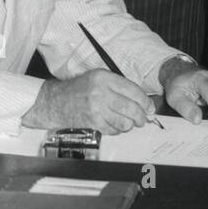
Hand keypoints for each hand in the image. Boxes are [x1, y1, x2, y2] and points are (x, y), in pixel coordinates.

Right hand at [22, 70, 155, 133]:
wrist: (57, 102)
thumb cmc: (81, 89)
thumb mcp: (99, 78)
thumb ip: (120, 86)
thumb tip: (144, 102)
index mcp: (104, 78)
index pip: (133, 91)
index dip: (145, 102)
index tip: (150, 107)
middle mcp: (100, 93)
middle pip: (131, 109)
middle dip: (141, 117)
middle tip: (143, 119)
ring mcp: (96, 110)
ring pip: (125, 123)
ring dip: (130, 125)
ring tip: (128, 122)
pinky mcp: (92, 124)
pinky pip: (114, 130)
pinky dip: (118, 129)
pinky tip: (114, 124)